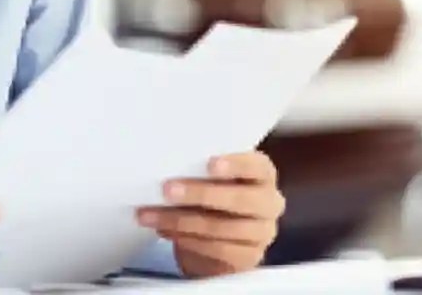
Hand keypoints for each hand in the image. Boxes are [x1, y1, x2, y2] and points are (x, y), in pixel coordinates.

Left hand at [137, 152, 285, 277]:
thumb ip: (201, 170)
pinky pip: (216, 250)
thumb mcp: (211, 178)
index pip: (256, 166)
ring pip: (222, 227)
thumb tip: (169, 164)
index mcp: (263, 174)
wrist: (216, 237)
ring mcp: (262, 233)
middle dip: (200, 194)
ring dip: (180, 221)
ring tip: (151, 215)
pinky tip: (165, 231)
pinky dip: (187, 240)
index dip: (235, 165)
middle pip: (240, 199)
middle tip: (167, 190)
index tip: (209, 164)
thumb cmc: (213, 196)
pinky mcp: (248, 258)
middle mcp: (270, 203)